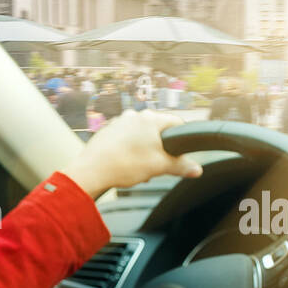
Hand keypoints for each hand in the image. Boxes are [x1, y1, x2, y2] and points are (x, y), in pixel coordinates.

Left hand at [62, 110, 202, 197]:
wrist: (91, 171)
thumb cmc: (123, 165)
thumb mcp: (159, 167)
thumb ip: (181, 166)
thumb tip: (197, 169)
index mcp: (150, 118)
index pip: (177, 123)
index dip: (183, 138)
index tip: (181, 151)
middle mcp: (134, 116)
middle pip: (157, 131)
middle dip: (159, 149)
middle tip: (156, 165)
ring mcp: (119, 123)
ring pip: (140, 136)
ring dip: (144, 151)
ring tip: (138, 169)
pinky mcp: (107, 132)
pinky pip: (125, 140)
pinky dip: (128, 151)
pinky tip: (125, 166)